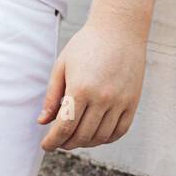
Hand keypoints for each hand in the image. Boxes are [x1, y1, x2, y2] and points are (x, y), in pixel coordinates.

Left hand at [37, 18, 145, 152]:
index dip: (53, 140)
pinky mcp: (132, 102)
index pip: (65, 127)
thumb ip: (52, 96)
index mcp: (81, 89)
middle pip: (82, 135)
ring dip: (86, 143)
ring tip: (75, 138)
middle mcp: (102, 98)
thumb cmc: (86, 44)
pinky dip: (106, 138)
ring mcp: (120, 102)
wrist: (119, 30)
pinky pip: (120, 131)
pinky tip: (95, 134)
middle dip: (66, 143)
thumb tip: (42, 122)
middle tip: (58, 141)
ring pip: (101, 137)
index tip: (45, 145)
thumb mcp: (62, 65)